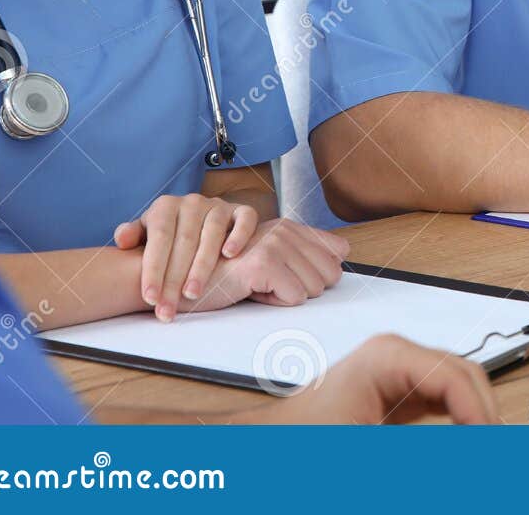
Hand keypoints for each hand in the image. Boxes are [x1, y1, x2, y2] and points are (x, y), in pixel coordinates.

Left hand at [114, 193, 261, 319]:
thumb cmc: (169, 235)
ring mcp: (218, 205)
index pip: (159, 239)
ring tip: (193, 293)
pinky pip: (245, 219)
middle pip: (184, 242)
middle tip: (169, 308)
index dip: (154, 269)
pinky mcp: (241, 210)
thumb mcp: (147, 233)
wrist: (200, 217)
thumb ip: (133, 234)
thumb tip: (122, 240)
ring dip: (203, 266)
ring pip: (213, 234)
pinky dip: (239, 235)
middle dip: (175, 279)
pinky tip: (230, 255)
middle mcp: (192, 202)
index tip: (150, 298)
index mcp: (166, 207)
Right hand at [184, 218, 349, 313]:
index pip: (339, 250)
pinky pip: (295, 297)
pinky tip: (252, 291)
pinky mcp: (264, 263)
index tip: (295, 275)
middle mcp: (284, 229)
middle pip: (331, 273)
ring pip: (314, 287)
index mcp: (289, 226)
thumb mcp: (270, 260)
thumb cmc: (227, 276)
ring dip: (287, 295)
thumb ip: (303, 254)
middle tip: (271, 283)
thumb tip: (342, 257)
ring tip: (259, 285)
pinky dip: (276, 302)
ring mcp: (274, 244)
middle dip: (305, 287)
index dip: (322, 272)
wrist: (186, 282)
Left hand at [240, 335, 495, 424]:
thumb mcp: (367, 442)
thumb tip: (471, 439)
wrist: (268, 445)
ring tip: (482, 444)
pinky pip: (444, 405)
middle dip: (484, 416)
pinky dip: (458, 424)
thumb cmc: (300, 438)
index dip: (480, 414)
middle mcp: (398, 359)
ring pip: (460, 392)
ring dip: (473, 420)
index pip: (456, 378)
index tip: (490, 442)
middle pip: (465, 379)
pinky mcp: (398, 398)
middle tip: (495, 447)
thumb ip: (425, 442)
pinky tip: (464, 439)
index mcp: (388, 357)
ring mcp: (399, 376)